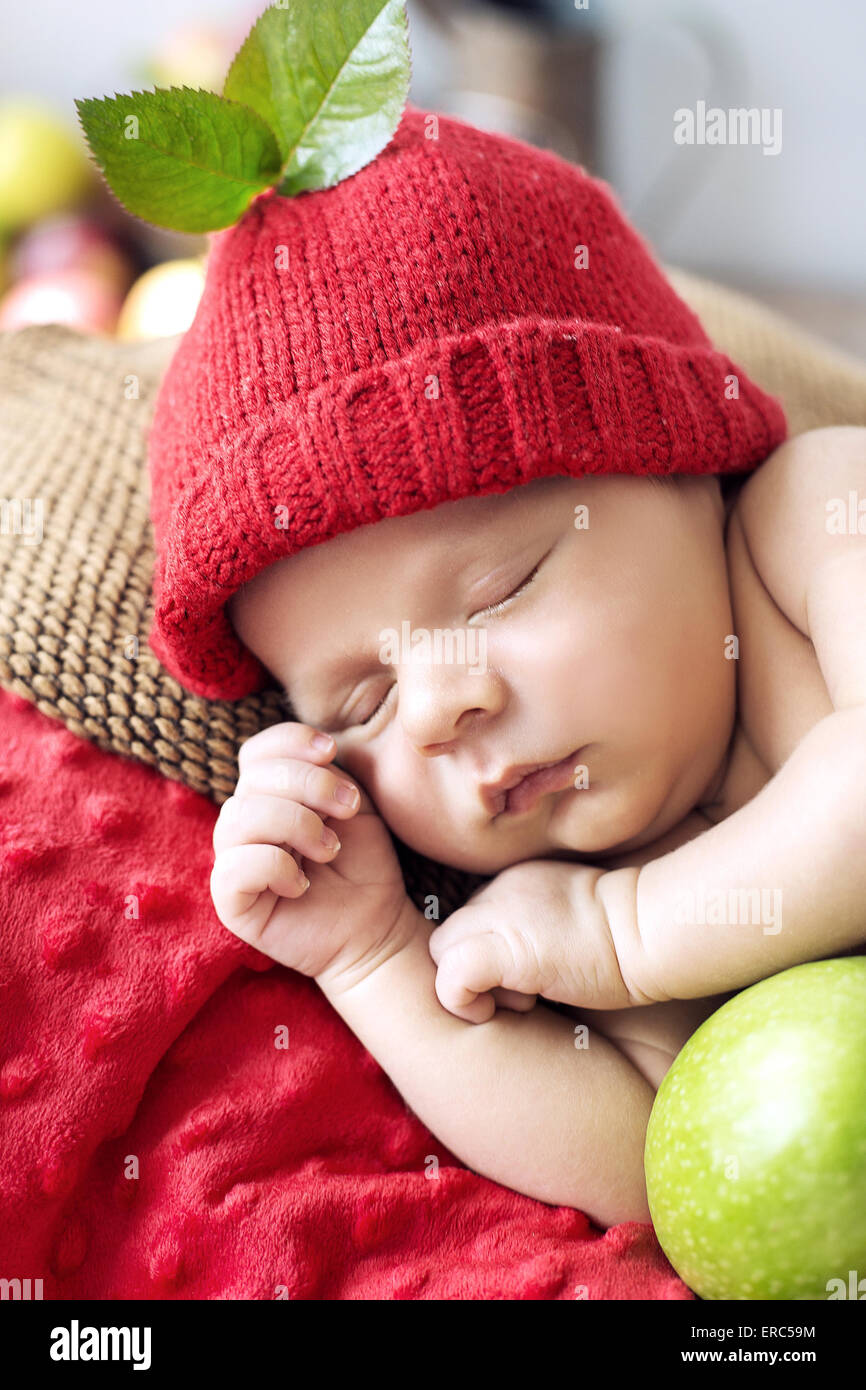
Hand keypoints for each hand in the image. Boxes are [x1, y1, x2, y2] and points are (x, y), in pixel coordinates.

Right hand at [210, 721, 411, 985]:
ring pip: (240, 818)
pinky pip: (234, 868)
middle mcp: (244, 824)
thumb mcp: (350, 804)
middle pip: (253, 779)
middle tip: (347, 809)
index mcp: (268, 796)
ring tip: (330, 848)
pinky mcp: (230, 902)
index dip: (290, 742)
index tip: (332, 751)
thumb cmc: (362, 863)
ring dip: (296, 825)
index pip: (256, 753)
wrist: (376, 925)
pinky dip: (275, 868)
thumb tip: (313, 754)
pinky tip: (303, 884)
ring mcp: (233, 862)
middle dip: (309, 785)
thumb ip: (324, 774)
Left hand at [428, 859, 633, 1021]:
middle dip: (473, 967)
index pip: (473, 918)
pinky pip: (450, 976)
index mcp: (516, 883)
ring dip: (469, 982)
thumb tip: (532, 956)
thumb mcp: (575, 915)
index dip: (490, 952)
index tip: (529, 976)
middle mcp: (497, 891)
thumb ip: (541, 922)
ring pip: (441, 950)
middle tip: (524, 993)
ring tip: (522, 1000)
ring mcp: (495, 917)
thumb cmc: (631, 936)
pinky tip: (507, 1009)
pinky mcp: (500, 950)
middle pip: (451, 932)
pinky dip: (463, 1001)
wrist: (649, 929)